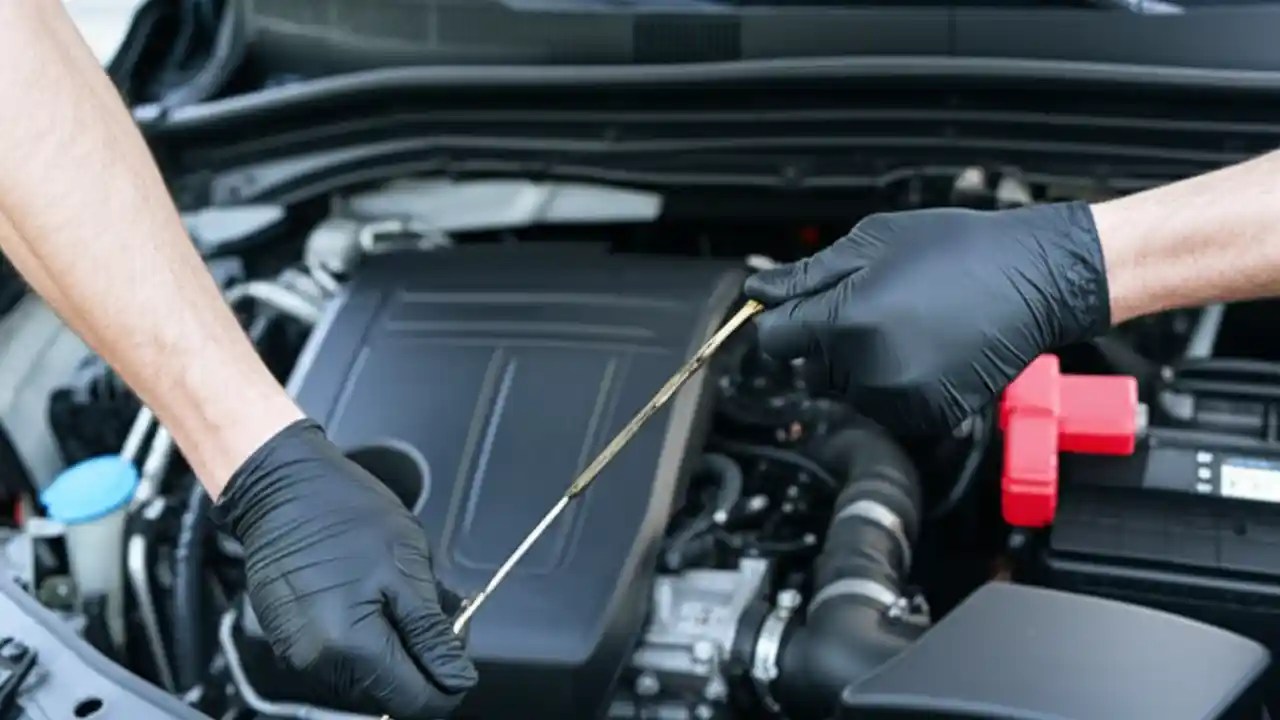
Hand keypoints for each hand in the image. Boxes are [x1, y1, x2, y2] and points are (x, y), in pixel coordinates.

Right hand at [213, 420, 475, 718]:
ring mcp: (297, 654)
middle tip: (436, 615)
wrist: (283, 486)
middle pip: (390, 695)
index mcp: (351, 645)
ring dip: (393, 653)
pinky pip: (340, 661)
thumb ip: (432, 634)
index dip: (447, 684)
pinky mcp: (288, 640)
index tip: (459, 657)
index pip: (415, 702)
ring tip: (400, 600)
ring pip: (367, 681)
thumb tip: (456, 680)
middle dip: (421, 665)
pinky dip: (365, 641)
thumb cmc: (345, 513)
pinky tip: (372, 601)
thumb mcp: (408, 566)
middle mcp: (317, 662)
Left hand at [744, 201, 1110, 434]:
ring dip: (863, 363)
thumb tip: (759, 293)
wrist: (1036, 276)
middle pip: (812, 366)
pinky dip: (897, 383)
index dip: (785, 320)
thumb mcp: (873, 241)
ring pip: (849, 388)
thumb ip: (808, 275)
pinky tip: (928, 348)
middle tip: (880, 301)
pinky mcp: (929, 416)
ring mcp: (901, 398)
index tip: (804, 308)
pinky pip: (887, 405)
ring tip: (910, 322)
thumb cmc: (958, 248)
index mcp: (848, 321)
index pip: (775, 339)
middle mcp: (869, 368)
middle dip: (831, 338)